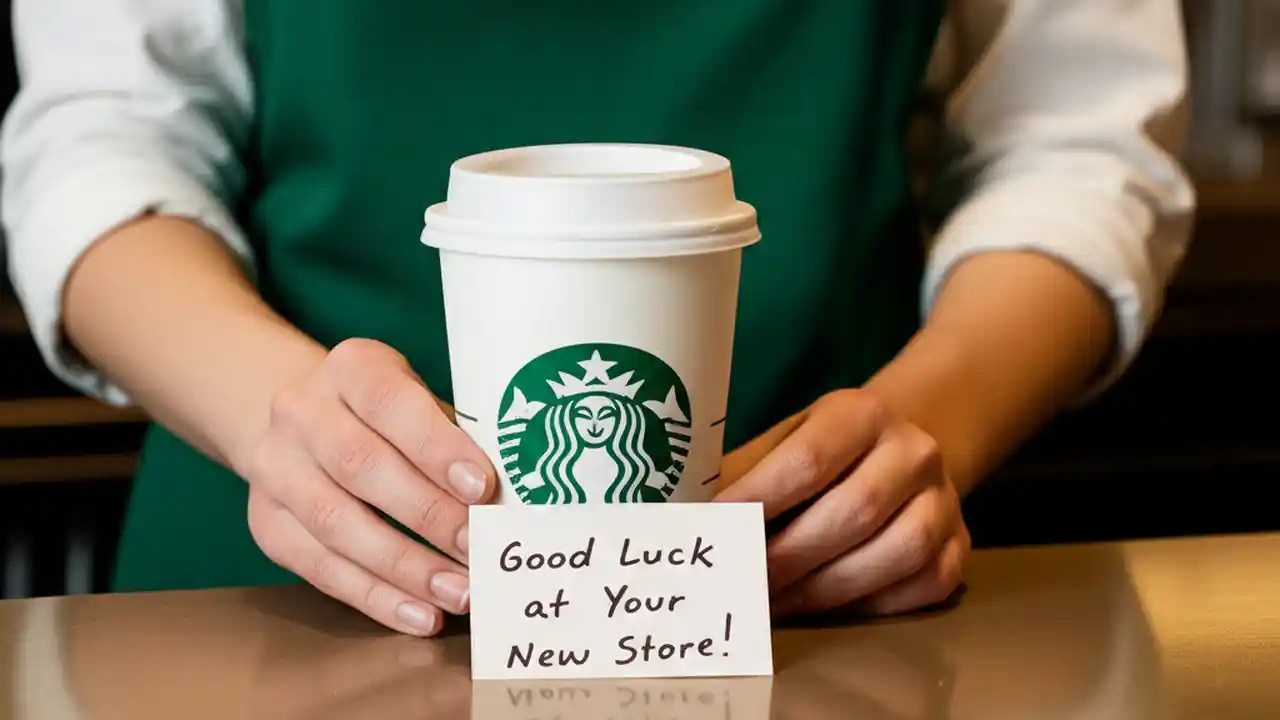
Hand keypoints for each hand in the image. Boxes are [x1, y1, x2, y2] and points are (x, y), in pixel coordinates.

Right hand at [243, 338, 494, 635]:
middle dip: (427, 514)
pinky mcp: (267, 523)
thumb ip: (458, 438)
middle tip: (478, 549)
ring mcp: (274, 467)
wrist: (303, 422)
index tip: (483, 487)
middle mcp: (302, 411)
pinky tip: (420, 614)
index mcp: (352, 367)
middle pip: (361, 467)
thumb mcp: (419, 401)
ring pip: (336, 524)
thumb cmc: (389, 416)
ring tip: (458, 593)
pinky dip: (375, 597)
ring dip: (405, 568)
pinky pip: (320, 568)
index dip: (437, 447)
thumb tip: (515, 499)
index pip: (392, 402)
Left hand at [715, 389, 969, 616]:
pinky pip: (921, 586)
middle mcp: (914, 450)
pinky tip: (826, 606)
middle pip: (851, 513)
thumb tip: (682, 520)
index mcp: (861, 413)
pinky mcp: (961, 546)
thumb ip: (742, 476)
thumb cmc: (823, 452)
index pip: (806, 461)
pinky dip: (869, 603)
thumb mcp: (784, 441)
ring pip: (893, 554)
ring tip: (774, 605)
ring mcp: (944, 500)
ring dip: (824, 589)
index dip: (757, 502)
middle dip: (787, 557)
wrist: (900, 448)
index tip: (716, 533)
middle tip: (740, 586)